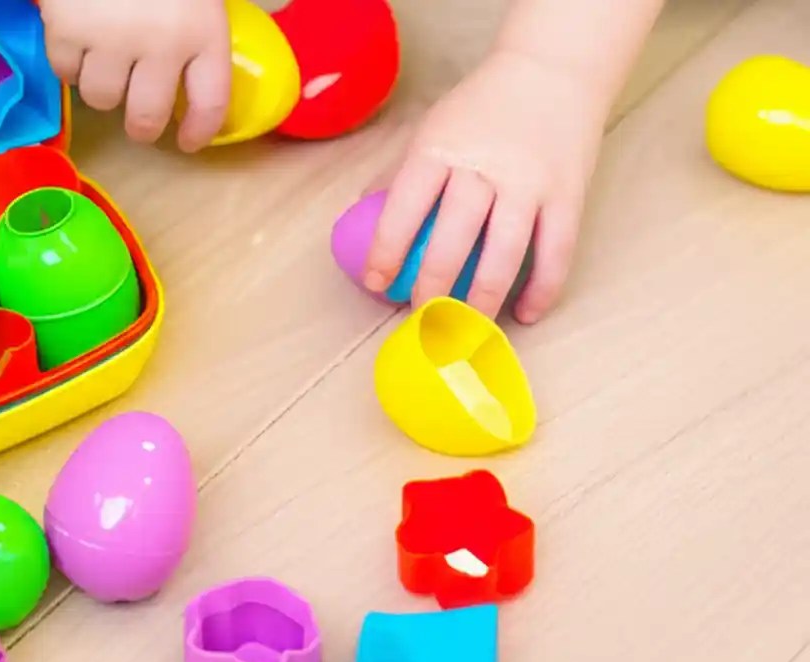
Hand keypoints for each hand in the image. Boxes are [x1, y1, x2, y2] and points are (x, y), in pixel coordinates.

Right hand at [39, 0, 231, 151]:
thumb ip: (211, 15)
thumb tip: (246, 34)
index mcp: (203, 29)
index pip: (211, 102)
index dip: (200, 130)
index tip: (188, 141)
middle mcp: (160, 44)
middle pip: (146, 118)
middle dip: (142, 127)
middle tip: (138, 120)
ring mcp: (109, 41)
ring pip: (101, 98)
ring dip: (102, 85)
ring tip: (105, 58)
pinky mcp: (66, 31)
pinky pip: (64, 71)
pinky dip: (68, 60)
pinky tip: (77, 36)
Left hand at [364, 49, 607, 322]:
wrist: (553, 70)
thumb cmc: (480, 107)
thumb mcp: (431, 128)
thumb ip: (398, 173)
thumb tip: (357, 218)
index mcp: (440, 148)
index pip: (406, 205)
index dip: (387, 249)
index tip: (376, 282)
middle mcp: (485, 167)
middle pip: (454, 238)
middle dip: (433, 286)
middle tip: (421, 316)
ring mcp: (530, 183)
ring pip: (505, 253)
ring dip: (483, 298)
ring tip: (466, 327)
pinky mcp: (568, 195)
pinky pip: (556, 252)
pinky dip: (542, 289)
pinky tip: (525, 314)